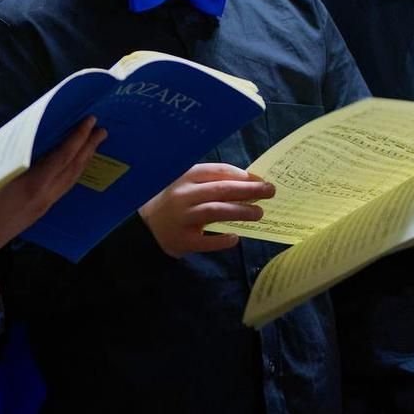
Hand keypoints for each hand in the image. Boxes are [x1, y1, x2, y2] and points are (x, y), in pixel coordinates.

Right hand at [0, 118, 104, 268]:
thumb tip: (22, 139)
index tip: (90, 121)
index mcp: (33, 185)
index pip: (63, 157)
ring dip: (83, 160)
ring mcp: (44, 205)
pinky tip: (72, 167)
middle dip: (89, 147)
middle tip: (102, 130)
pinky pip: (63, 187)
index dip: (78, 138)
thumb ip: (8, 160)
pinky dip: (72, 172)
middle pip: (73, 168)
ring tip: (93, 145)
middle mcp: (45, 195)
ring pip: (70, 180)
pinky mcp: (39, 211)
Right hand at [143, 161, 272, 257]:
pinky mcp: (182, 240)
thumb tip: (248, 183)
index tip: (259, 179)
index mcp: (186, 178)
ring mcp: (183, 218)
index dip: (241, 175)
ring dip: (240, 211)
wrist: (144, 227)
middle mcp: (184, 195)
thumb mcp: (187, 186)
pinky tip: (235, 238)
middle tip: (269, 192)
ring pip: (215, 211)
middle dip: (248, 190)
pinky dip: (221, 240)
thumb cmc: (173, 203)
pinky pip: (205, 241)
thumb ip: (211, 183)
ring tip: (259, 213)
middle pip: (220, 190)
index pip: (217, 172)